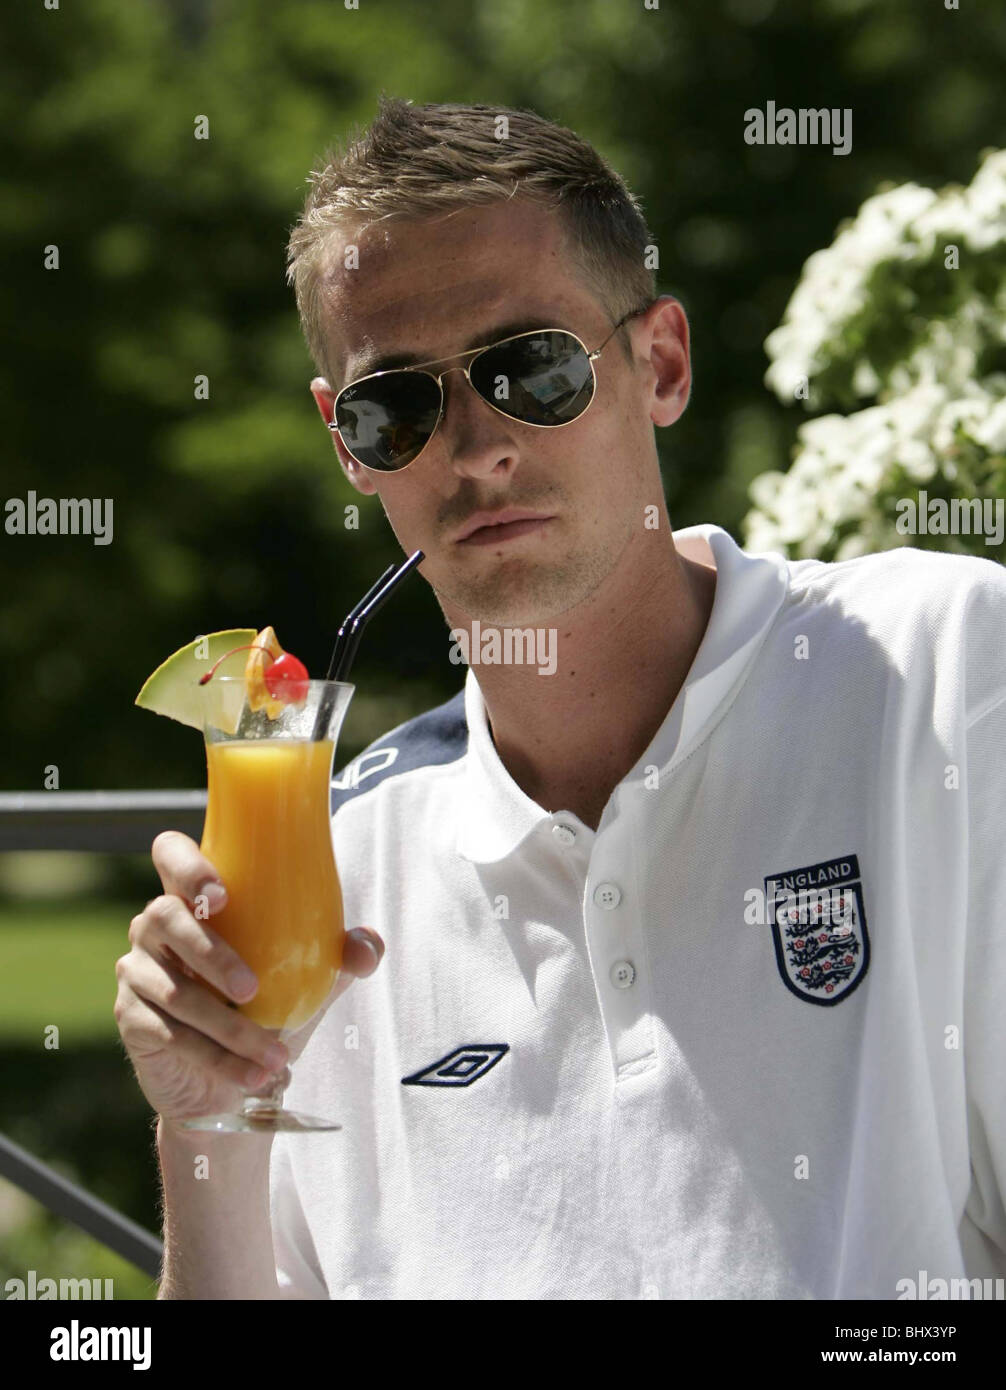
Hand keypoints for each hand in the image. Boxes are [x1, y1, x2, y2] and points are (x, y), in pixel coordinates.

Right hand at [114, 830, 382, 1126]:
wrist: (232, 1081)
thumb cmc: (270, 1008)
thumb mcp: (310, 980)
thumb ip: (341, 956)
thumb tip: (367, 947)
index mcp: (196, 899)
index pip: (170, 853)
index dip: (187, 864)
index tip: (222, 895)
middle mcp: (156, 925)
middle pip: (164, 916)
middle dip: (211, 954)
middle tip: (252, 989)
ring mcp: (138, 970)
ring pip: (174, 988)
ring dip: (228, 1026)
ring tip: (275, 1053)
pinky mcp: (131, 1018)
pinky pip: (171, 1033)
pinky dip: (217, 1057)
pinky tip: (251, 1075)